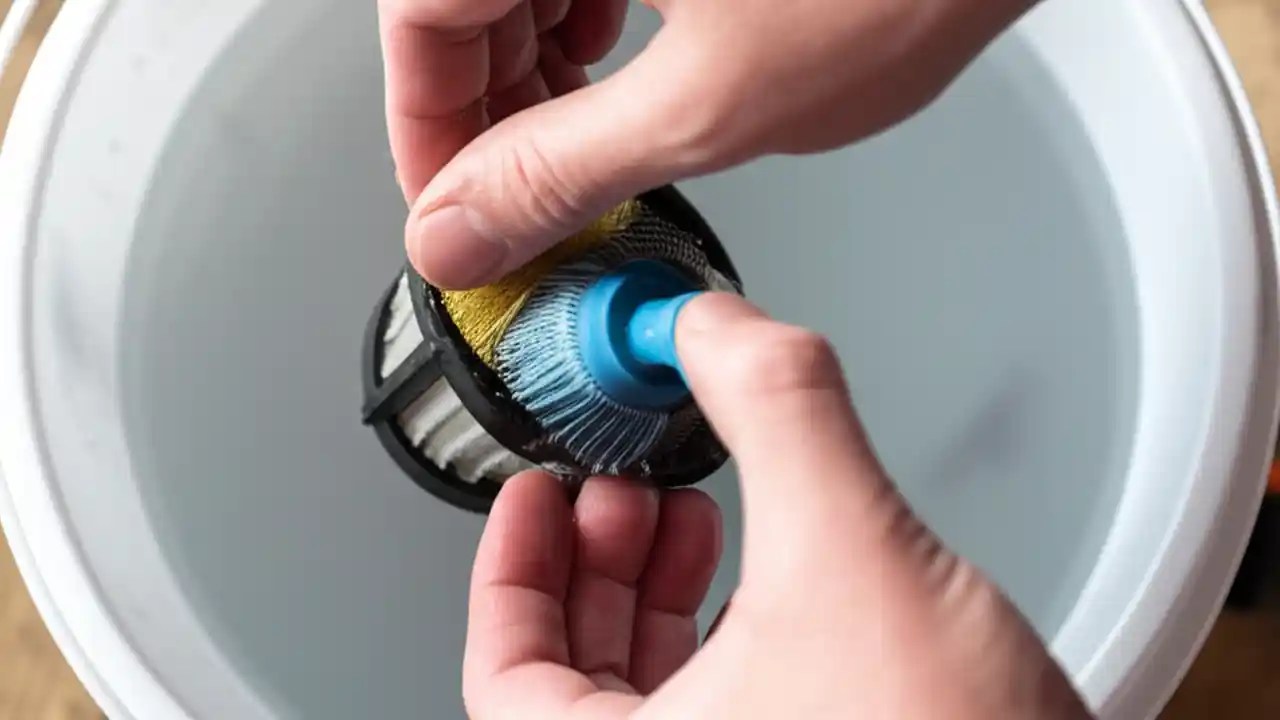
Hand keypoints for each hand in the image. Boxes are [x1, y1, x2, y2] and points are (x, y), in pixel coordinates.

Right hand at [377, 0, 1034, 288]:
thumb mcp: (712, 105)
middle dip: (483, 111)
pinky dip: (587, 24)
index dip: (424, 132)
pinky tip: (619, 67)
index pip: (418, 19)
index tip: (453, 213)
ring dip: (533, 71)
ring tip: (577, 145)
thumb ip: (564, 174)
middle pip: (461, 1)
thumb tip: (464, 230)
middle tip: (517, 198)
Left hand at [463, 293, 1093, 718]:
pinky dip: (733, 629)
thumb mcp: (853, 555)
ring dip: (666, 588)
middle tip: (625, 482)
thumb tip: (723, 330)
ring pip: (654, 690)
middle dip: (603, 556)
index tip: (530, 494)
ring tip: (694, 506)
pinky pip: (729, 703)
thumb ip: (780, 415)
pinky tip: (772, 570)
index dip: (509, 569)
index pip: (504, 672)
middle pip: (576, 671)